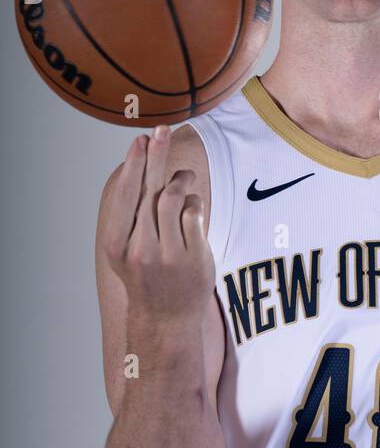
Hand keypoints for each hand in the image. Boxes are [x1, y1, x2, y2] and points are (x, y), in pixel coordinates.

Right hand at [103, 126, 215, 321]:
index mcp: (117, 243)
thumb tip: (145, 166)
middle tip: (161, 130)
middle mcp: (139, 248)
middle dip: (155, 156)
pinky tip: (193, 206)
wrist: (165, 318)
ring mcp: (167, 254)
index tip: (140, 140)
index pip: (125, 195)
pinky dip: (194, 203)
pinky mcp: (193, 256)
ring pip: (173, 198)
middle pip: (149, 190)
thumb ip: (135, 214)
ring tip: (184, 177)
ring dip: (181, 180)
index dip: (133, 165)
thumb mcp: (128, 248)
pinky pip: (194, 213)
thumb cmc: (147, 275)